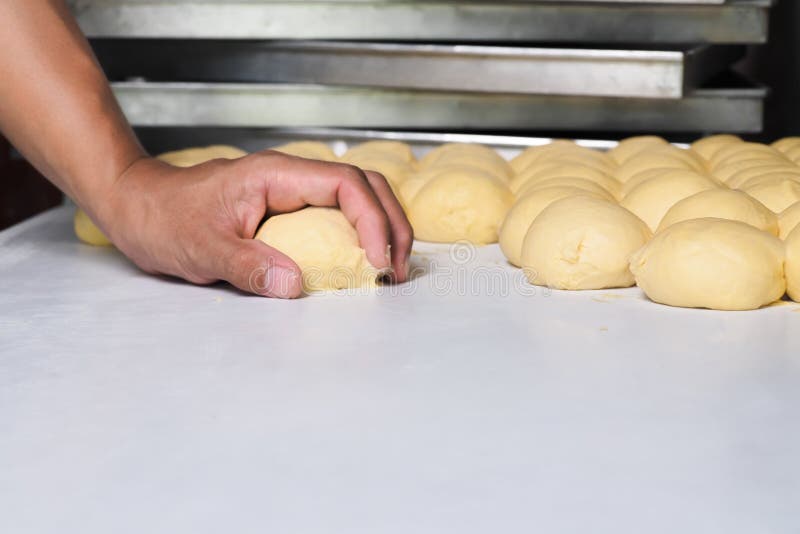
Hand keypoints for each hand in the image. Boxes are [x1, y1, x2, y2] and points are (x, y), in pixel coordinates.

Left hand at [95, 151, 412, 297]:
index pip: (345, 184)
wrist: (139, 205)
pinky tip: (363, 262)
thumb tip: (295, 286)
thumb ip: (247, 266)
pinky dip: (361, 235)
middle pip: (365, 185)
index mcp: (274, 175)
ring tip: (391, 268)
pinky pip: (338, 214)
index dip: (372, 220)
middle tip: (400, 269)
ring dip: (383, 228)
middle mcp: (290, 176)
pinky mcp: (289, 208)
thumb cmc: (164, 218)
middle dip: (392, 224)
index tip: (379, 260)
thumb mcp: (200, 248)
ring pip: (358, 197)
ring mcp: (292, 191)